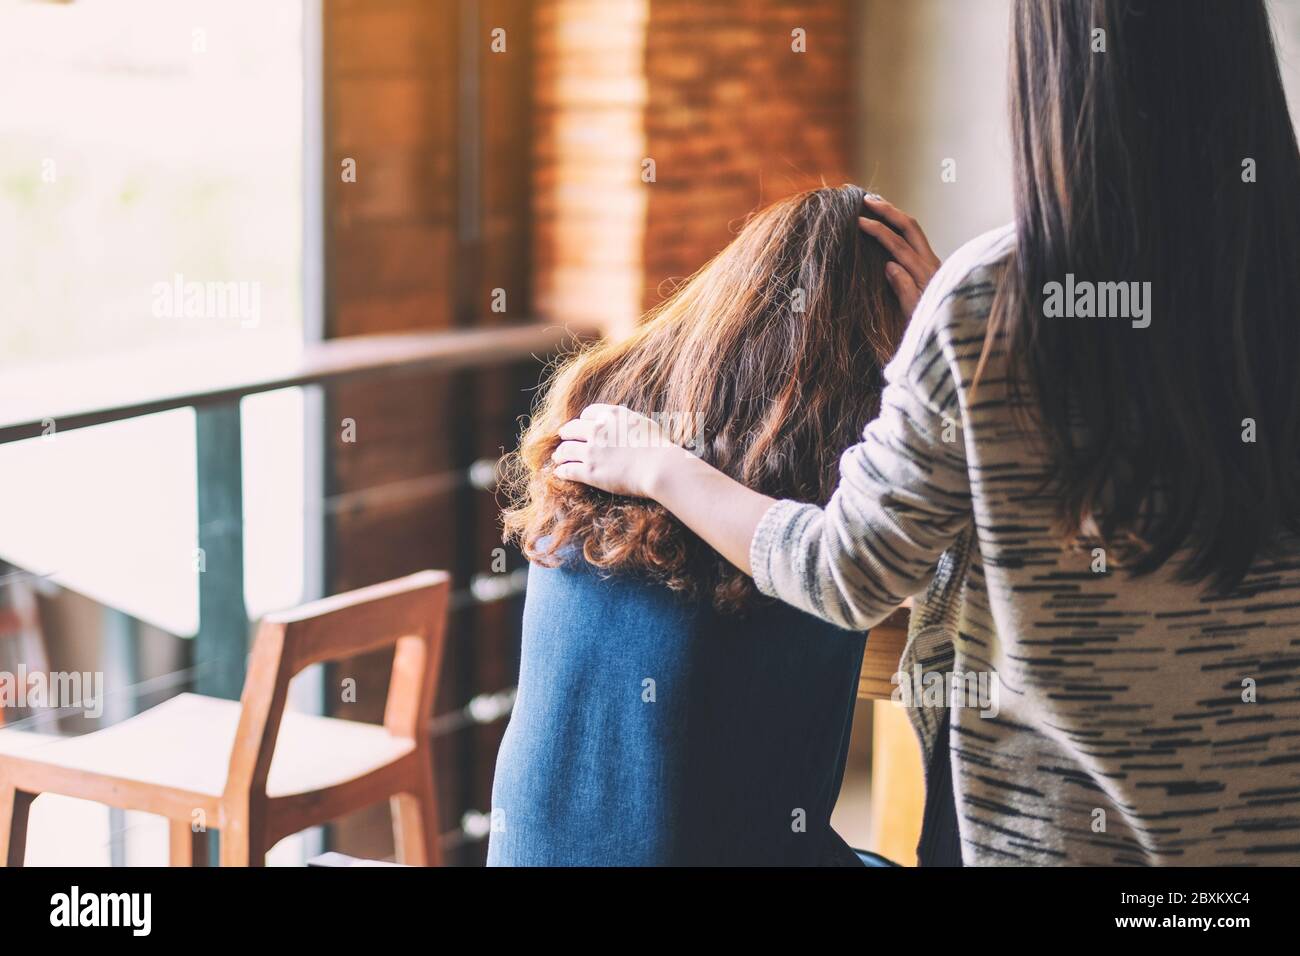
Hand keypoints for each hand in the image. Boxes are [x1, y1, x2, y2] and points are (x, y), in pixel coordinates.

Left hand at [552, 404, 683, 498]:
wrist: (659, 467)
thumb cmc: (659, 446)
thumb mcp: (643, 422)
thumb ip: (628, 420)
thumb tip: (624, 419)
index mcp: (612, 415)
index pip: (588, 413)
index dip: (583, 420)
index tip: (582, 426)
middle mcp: (598, 429)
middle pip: (571, 429)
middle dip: (566, 433)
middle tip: (563, 438)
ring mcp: (592, 451)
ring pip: (565, 450)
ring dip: (560, 454)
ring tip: (558, 457)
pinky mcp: (590, 472)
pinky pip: (567, 470)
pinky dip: (561, 471)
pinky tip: (559, 472)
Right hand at [858, 195, 941, 314]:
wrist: (953, 333)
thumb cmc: (929, 326)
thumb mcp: (912, 313)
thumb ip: (903, 288)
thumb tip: (890, 264)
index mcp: (924, 273)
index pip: (898, 244)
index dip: (878, 230)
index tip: (859, 221)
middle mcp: (931, 263)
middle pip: (910, 227)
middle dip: (889, 211)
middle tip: (867, 200)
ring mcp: (933, 263)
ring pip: (915, 230)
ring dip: (896, 215)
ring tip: (878, 205)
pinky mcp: (931, 266)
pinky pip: (916, 239)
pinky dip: (901, 227)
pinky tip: (891, 225)